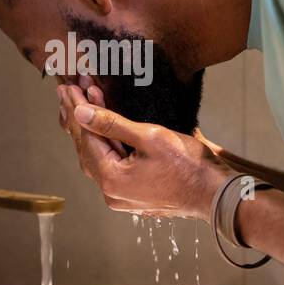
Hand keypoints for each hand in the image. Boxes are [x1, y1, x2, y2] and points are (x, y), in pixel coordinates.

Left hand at [56, 84, 230, 219]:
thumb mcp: (149, 136)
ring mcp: (121, 196)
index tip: (68, 87)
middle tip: (71, 89)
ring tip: (86, 101)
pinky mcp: (132, 195)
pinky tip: (105, 127)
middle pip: (87, 148)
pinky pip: (110, 166)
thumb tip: (81, 112)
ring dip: (93, 129)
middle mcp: (110, 192)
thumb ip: (112, 124)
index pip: (85, 136)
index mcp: (111, 178)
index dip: (76, 108)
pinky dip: (106, 144)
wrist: (215, 193)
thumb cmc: (188, 165)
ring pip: (97, 157)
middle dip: (80, 117)